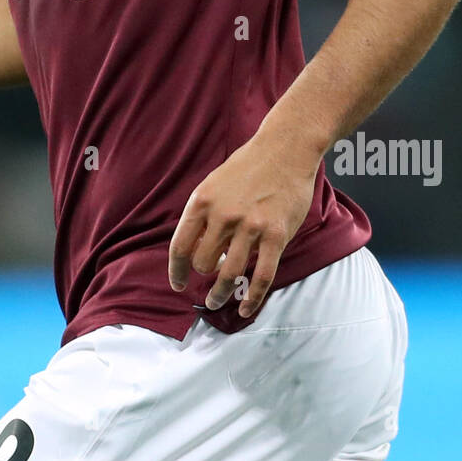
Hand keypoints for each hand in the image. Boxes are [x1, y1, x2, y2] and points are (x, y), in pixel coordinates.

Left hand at [168, 132, 318, 317]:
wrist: (285, 150)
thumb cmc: (248, 167)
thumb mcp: (213, 184)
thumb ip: (203, 216)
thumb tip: (193, 252)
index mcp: (202, 201)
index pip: (180, 247)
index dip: (176, 271)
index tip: (178, 283)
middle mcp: (223, 215)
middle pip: (203, 263)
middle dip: (203, 277)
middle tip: (207, 284)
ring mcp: (250, 226)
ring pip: (229, 274)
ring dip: (220, 294)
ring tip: (217, 301)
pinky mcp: (275, 235)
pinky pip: (261, 277)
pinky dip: (252, 299)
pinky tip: (246, 310)